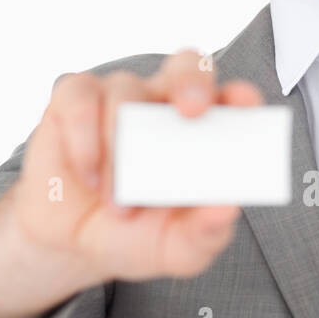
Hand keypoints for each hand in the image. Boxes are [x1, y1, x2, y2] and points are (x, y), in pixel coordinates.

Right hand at [11, 49, 263, 282]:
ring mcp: (119, 97)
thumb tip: (228, 209)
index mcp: (203, 133)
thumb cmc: (138, 236)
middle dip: (192, 82)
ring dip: (121, 149)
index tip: (245, 105)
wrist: (73, 245)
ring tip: (120, 205)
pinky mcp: (73, 101)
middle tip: (191, 110)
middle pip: (186, 66)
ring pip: (126, 94)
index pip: (232, 99)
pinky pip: (81, 100)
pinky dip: (85, 139)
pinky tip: (89, 177)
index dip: (241, 96)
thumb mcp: (177, 250)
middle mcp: (164, 105)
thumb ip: (206, 234)